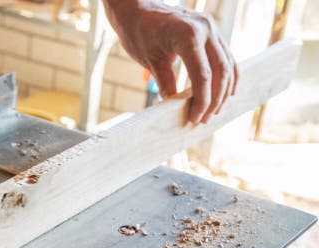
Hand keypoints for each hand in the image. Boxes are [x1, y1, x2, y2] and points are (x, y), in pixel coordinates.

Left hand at [104, 0, 238, 122]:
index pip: (203, 75)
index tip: (196, 118)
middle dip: (215, 98)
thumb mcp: (150, 59)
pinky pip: (225, 56)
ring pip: (228, 64)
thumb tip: (174, 107)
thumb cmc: (139, 32)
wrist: (138, 7)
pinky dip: (227, 75)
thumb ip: (165, 81)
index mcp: (188, 35)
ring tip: (214, 111)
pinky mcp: (212, 31)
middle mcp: (206, 29)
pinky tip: (224, 93)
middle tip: (205, 119)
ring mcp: (211, 28)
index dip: (202, 100)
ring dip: (223, 90)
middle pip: (221, 71)